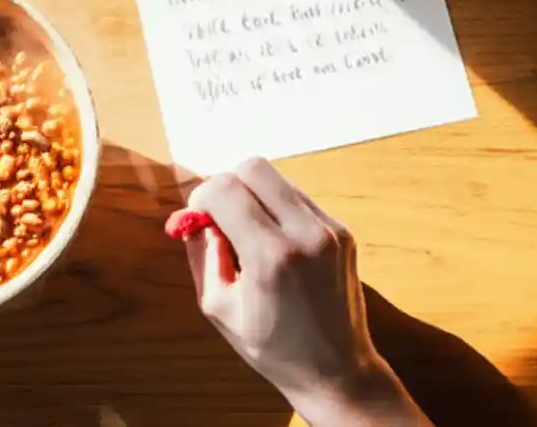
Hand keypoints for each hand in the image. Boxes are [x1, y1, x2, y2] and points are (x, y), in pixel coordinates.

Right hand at [183, 157, 430, 426]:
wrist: (336, 370)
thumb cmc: (272, 347)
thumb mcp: (218, 308)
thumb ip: (201, 254)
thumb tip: (193, 216)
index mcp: (271, 257)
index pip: (224, 189)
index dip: (200, 198)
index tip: (198, 220)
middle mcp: (305, 233)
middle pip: (253, 167)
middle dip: (227, 185)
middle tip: (221, 218)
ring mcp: (330, 229)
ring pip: (278, 178)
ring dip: (254, 195)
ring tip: (249, 235)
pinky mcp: (343, 230)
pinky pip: (299, 198)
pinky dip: (278, 208)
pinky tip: (275, 243)